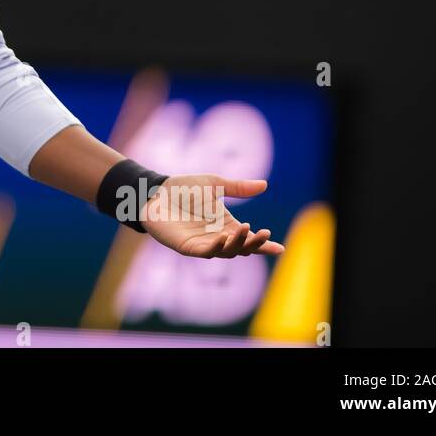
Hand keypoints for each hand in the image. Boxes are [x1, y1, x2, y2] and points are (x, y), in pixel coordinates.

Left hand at [140, 174, 284, 257]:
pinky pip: (204, 251)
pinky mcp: (187, 246)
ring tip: (247, 230)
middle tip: (266, 235)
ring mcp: (202, 244)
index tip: (280, 248)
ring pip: (226, 252)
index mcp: (226, 224)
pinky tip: (223, 238)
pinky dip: (216, 247)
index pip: (249, 238)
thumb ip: (238, 187)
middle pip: (241, 248)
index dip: (264, 244)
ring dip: (237, 244)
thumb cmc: (183, 187)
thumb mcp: (214, 184)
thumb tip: (264, 184)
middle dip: (254, 243)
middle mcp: (217, 237)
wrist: (155, 190)